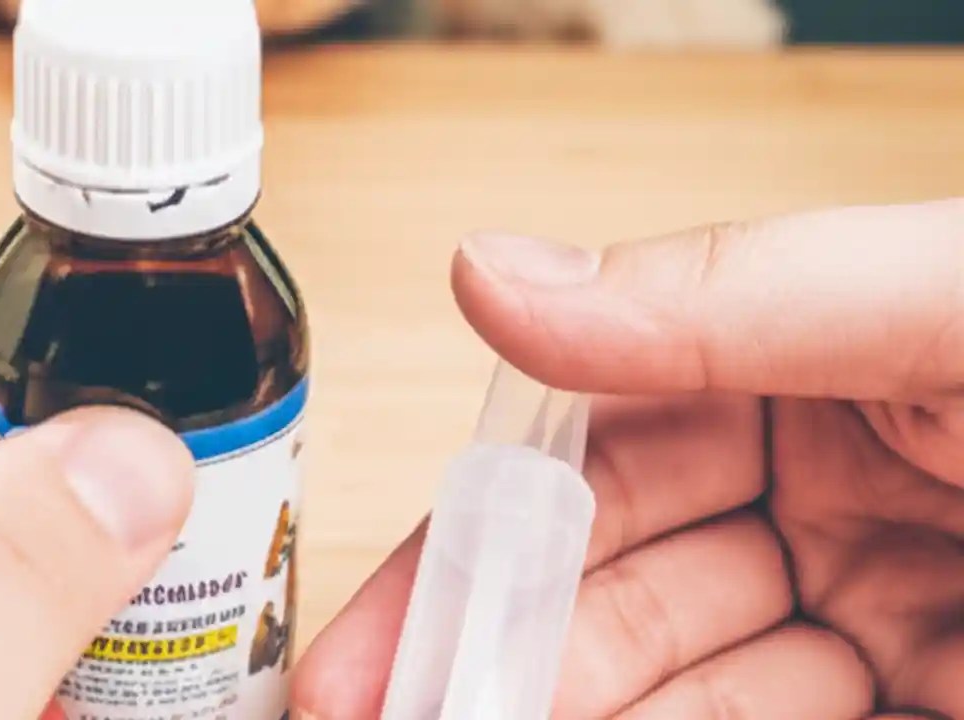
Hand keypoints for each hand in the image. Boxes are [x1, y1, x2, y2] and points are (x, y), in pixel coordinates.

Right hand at [293, 199, 963, 718]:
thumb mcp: (929, 306)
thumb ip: (717, 297)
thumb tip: (485, 272)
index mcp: (804, 375)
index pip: (594, 469)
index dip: (471, 557)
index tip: (373, 647)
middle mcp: (827, 503)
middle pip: (616, 599)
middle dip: (496, 669)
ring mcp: (879, 619)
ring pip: (678, 691)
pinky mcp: (921, 710)